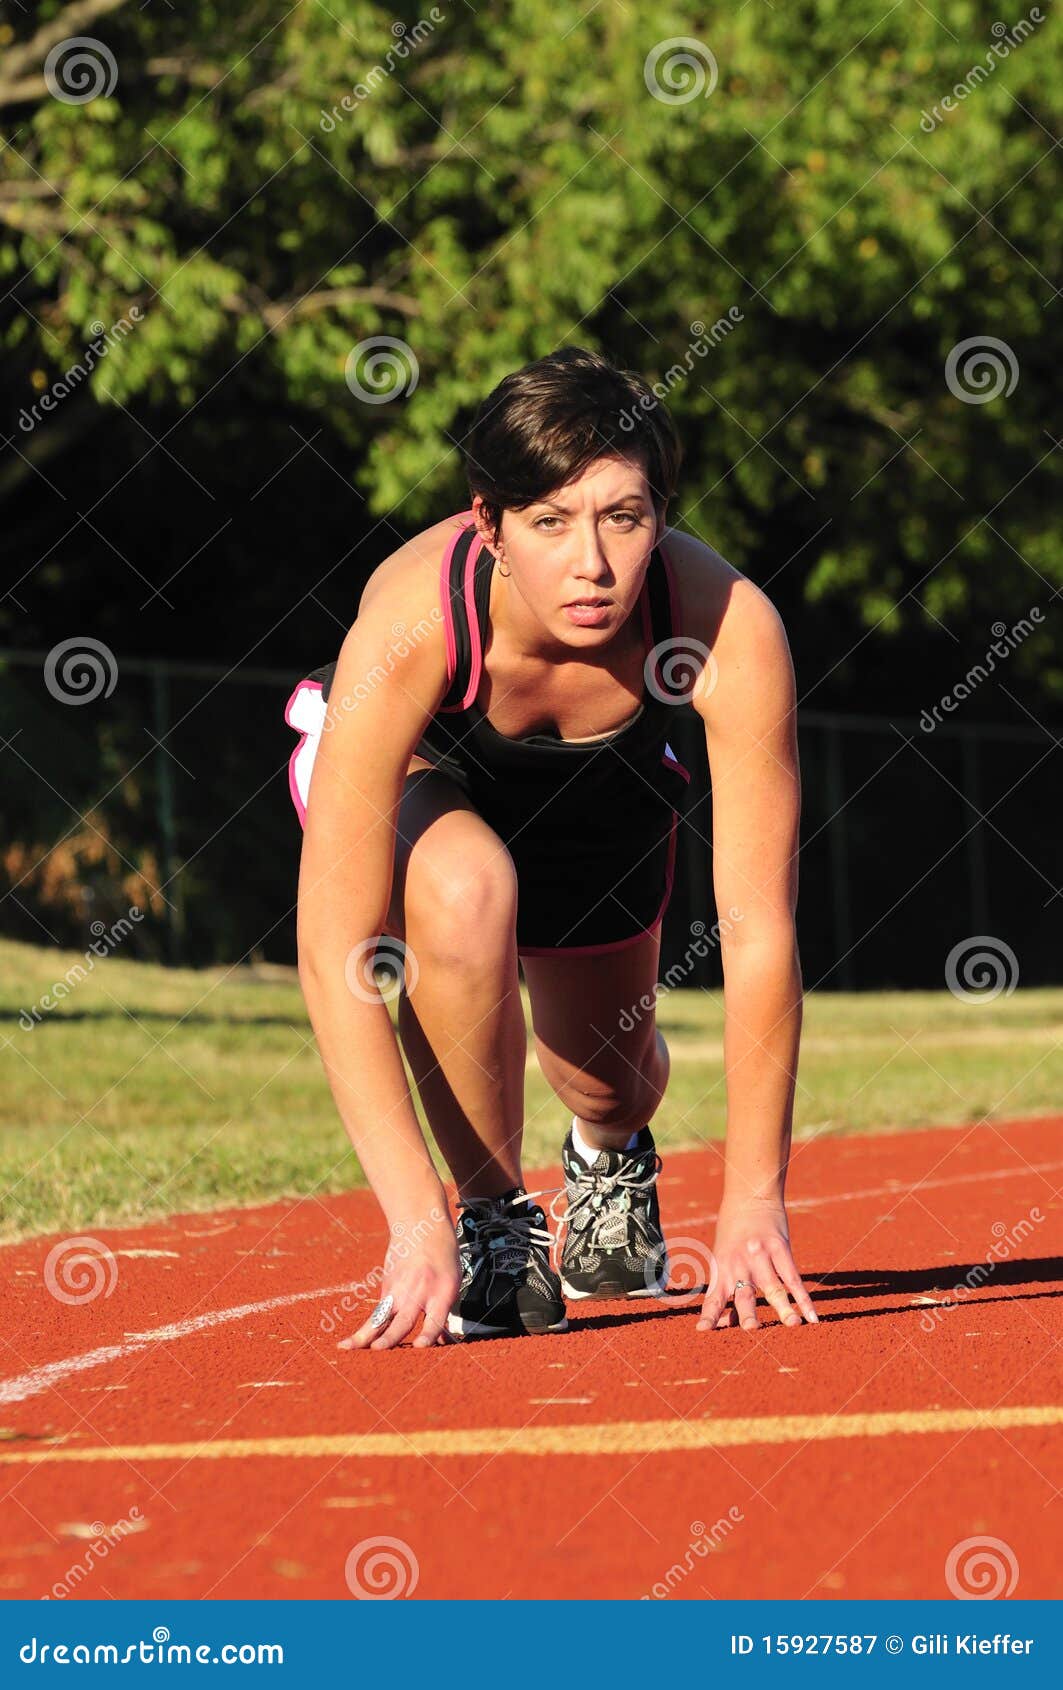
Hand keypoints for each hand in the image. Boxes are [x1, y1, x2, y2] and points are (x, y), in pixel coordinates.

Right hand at [338, 1205, 459, 1350]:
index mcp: (442, 1291)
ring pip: (381, 1317)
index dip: (428, 1334)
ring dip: (366, 1335)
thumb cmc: (442, 1256)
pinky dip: (364, 1330)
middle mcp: (418, 1293)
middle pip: (403, 1319)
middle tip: (378, 1349)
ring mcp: (399, 1290)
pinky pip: (377, 1314)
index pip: (434, 1318)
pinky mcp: (386, 1288)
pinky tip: (349, 1344)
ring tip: (350, 1348)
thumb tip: (440, 1343)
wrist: (420, 1225)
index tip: (419, 1346)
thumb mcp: (452, 1281)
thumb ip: (443, 1312)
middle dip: (390, 1336)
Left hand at [696, 1197, 817, 1331]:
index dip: (709, 1314)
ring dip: (783, 1307)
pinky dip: (804, 1298)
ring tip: (792, 1324)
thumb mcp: (722, 1257)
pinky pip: (794, 1278)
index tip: (703, 1330)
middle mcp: (740, 1264)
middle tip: (750, 1328)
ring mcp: (761, 1256)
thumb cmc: (732, 1233)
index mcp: (721, 1268)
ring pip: (774, 1287)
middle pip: (744, 1293)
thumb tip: (727, 1322)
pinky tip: (812, 1316)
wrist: (750, 1195)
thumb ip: (725, 1288)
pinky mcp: (780, 1249)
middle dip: (747, 1311)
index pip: (714, 1297)